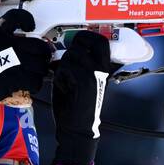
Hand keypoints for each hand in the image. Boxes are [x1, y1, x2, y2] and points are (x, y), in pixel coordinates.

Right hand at [0, 4, 53, 136]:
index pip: (17, 17)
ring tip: (32, 73)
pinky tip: (27, 84)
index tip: (31, 26)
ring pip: (41, 63)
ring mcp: (14, 61)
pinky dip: (35, 84)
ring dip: (40, 70)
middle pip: (38, 44)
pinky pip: (37, 79)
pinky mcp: (17, 78)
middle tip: (38, 58)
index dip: (28, 19)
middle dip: (41, 53)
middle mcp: (7, 44)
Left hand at [51, 30, 116, 164]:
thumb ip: (78, 63)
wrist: (78, 128)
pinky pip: (66, 67)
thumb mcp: (80, 80)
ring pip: (72, 54)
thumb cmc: (77, 105)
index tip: (77, 41)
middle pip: (92, 41)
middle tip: (69, 54)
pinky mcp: (84, 81)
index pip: (101, 41)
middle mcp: (102, 70)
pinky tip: (63, 88)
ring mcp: (95, 75)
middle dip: (77, 43)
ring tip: (64, 79)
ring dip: (63, 65)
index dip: (86, 37)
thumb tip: (68, 47)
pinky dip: (60, 76)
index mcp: (104, 69)